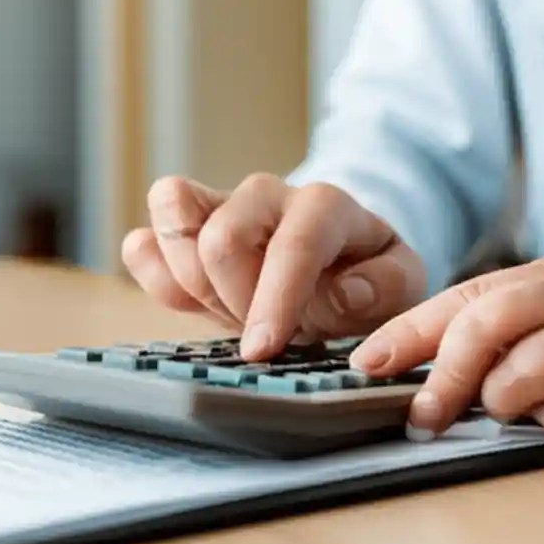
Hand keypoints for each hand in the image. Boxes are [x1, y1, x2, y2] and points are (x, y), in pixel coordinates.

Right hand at [122, 174, 426, 358]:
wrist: (333, 265)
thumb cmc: (367, 279)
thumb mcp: (401, 287)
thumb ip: (385, 288)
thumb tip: (342, 292)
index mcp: (325, 206)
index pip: (294, 243)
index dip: (274, 299)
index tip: (262, 349)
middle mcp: (266, 194)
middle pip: (221, 237)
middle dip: (232, 301)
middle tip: (259, 336)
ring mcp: (219, 203)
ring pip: (173, 219)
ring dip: (193, 285)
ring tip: (231, 313)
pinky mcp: (181, 225)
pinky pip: (143, 239)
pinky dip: (154, 274)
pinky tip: (189, 300)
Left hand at [351, 248, 543, 440]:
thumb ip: (532, 309)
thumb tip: (445, 349)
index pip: (472, 294)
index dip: (411, 330)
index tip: (369, 363)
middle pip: (493, 321)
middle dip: (443, 370)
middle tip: (420, 412)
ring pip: (537, 363)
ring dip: (497, 397)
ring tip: (490, 414)